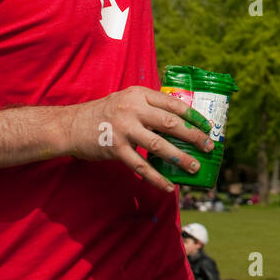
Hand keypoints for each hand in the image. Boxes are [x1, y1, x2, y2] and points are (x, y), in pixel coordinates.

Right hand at [65, 86, 213, 191]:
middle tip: (208, 147)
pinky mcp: (115, 148)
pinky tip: (168, 186)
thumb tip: (179, 122)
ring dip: (180, 158)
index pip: (173, 103)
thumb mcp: (127, 99)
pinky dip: (156, 178)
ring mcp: (124, 129)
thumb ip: (149, 106)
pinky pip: (141, 166)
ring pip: (159, 146)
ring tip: (194, 167)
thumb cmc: (105, 113)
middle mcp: (133, 109)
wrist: (71, 125)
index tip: (207, 126)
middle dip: (193, 136)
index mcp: (139, 94)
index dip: (193, 116)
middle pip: (171, 123)